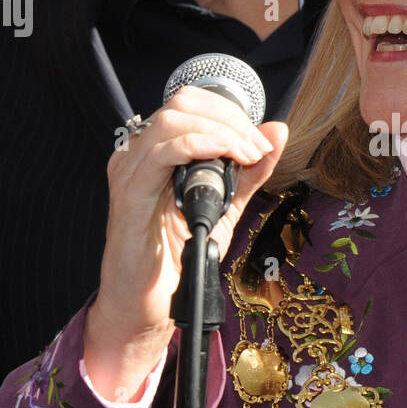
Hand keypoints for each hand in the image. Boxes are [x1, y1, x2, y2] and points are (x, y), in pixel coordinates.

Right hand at [84, 88, 288, 400]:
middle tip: (258, 148)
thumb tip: (277, 131)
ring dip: (223, 131)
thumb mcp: (226, 206)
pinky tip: (228, 158)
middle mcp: (137, 153)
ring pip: (174, 120)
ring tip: (249, 156)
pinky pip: (163, 152)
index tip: (260, 140)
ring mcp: (129, 170)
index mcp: (156, 150)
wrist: (149, 305)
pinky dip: (202, 145)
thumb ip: (250, 169)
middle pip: (183, 103)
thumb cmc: (178, 256)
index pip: (191, 102)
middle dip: (231, 119)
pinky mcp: (129, 194)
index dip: (230, 111)